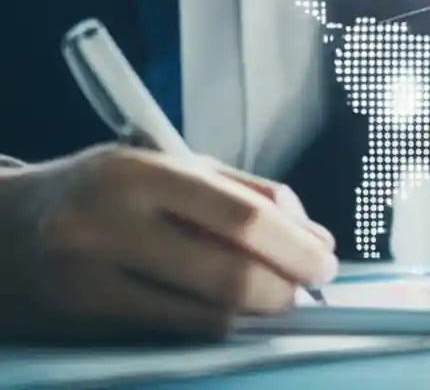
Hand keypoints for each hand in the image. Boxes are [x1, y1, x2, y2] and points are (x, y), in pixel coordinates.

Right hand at [0, 144, 337, 341]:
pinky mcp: (82, 328)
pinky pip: (174, 335)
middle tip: (309, 285)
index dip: (295, 247)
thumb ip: (246, 192)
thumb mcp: (168, 167)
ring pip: (206, 317)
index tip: (324, 259)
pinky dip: (213, 325)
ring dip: (255, 311)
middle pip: (229, 276)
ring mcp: (89, 284)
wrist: (1, 231)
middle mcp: (107, 228)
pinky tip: (223, 308)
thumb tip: (314, 234)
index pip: (241, 217)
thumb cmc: (100, 191)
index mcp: (137, 174)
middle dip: (285, 288)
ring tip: (270, 294)